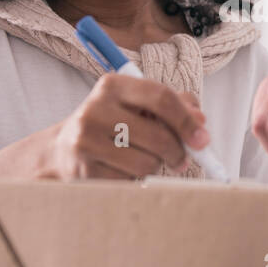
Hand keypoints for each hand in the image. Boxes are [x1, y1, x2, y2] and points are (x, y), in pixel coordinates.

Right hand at [30, 74, 209, 180]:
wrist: (63, 150)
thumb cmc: (112, 125)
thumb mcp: (138, 106)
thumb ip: (173, 106)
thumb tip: (200, 120)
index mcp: (113, 85)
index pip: (161, 97)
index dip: (187, 120)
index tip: (203, 139)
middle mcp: (95, 108)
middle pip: (158, 135)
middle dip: (178, 152)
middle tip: (182, 160)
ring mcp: (86, 140)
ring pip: (147, 162)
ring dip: (155, 166)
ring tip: (144, 160)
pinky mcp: (84, 169)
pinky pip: (129, 181)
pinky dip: (135, 180)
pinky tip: (124, 170)